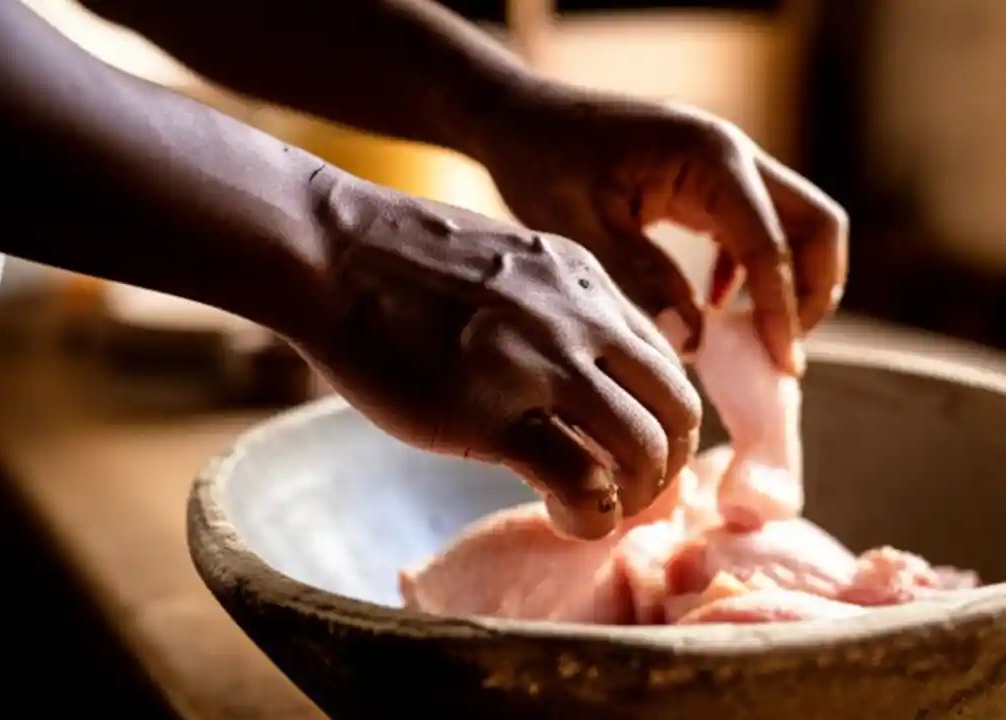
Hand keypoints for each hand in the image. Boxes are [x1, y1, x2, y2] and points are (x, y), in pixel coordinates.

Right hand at [296, 175, 701, 539]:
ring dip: (637, 495)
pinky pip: (581, 480)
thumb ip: (555, 305)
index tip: (633, 446)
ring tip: (602, 508)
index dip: (661, 416)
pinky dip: (590, 515)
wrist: (330, 250)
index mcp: (586, 284)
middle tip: (633, 490)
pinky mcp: (493, 413)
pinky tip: (565, 516)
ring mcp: (541, 364)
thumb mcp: (507, 262)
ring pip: (643, 447)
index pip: (666, 360)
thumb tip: (576, 359)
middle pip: (675, 407)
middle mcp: (582, 319)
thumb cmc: (399, 262)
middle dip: (668, 462)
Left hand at [480, 87, 848, 374]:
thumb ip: (641, 280)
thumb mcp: (583, 229)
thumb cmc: (543, 163)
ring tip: (751, 343)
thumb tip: (696, 343)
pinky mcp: (709, 181)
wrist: (518, 118)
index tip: (782, 367)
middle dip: (813, 292)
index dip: (782, 311)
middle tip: (782, 353)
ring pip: (794, 228)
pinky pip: (756, 229)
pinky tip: (712, 308)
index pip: (770, 245)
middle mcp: (732, 154)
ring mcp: (725, 165)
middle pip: (815, 225)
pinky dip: (752, 273)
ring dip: (787, 284)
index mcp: (709, 158)